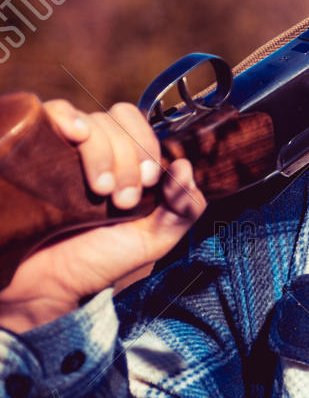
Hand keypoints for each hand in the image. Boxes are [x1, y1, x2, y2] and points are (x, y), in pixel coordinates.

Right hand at [0, 100, 205, 333]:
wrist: (46, 285)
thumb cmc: (99, 260)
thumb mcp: (155, 239)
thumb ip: (183, 208)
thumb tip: (185, 167)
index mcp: (128, 163)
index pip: (145, 127)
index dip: (150, 146)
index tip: (150, 182)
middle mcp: (97, 150)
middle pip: (120, 121)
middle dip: (128, 158)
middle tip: (123, 200)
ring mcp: (64, 149)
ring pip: (91, 121)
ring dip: (102, 152)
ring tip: (99, 192)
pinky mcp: (34, 150)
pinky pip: (49, 112)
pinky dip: (65, 116)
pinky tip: (73, 134)